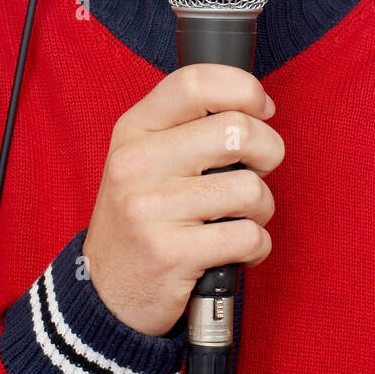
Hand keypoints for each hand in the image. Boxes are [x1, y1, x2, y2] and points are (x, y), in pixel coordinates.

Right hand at [81, 63, 282, 336]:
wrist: (105, 291)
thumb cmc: (141, 217)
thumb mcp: (143, 157)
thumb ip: (187, 125)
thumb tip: (256, 105)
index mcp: (134, 130)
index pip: (194, 82)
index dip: (243, 88)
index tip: (262, 108)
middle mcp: (137, 163)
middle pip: (237, 130)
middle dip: (269, 151)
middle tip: (258, 170)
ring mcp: (151, 209)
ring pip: (251, 188)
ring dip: (261, 209)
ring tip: (238, 219)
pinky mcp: (171, 253)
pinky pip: (248, 237)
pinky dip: (256, 247)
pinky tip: (235, 251)